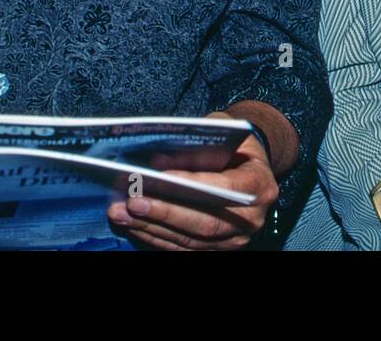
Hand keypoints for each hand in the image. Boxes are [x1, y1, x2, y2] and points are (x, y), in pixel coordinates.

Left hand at [106, 130, 277, 249]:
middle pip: (206, 222)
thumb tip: (157, 160)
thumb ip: (196, 144)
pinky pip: (183, 248)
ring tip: (120, 212)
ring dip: (151, 227)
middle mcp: (252, 218)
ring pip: (190, 239)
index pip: (225, 187)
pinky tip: (132, 224)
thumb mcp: (221, 131)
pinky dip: (155, 236)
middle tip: (131, 201)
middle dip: (165, 212)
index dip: (193, 183)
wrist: (248, 165)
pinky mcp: (218, 249)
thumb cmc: (233, 144)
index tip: (160, 176)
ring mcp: (235, 239)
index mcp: (260, 184)